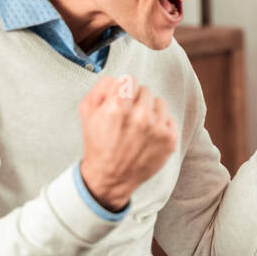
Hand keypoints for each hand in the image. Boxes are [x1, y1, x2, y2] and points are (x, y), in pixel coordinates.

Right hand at [78, 74, 177, 210]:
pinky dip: (160, 124)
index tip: (120, 102)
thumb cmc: (98, 142)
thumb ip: (101, 87)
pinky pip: (169, 117)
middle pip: (145, 90)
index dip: (123, 90)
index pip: (129, 80)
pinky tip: (147, 136)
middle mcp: (140, 116)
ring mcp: (157, 129)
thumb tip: (118, 78)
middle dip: (135, 101)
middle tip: (127, 118)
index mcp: (117, 107)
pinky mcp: (170, 140)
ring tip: (138, 127)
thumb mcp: (86, 111)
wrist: (111, 177)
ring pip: (159, 102)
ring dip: (149, 110)